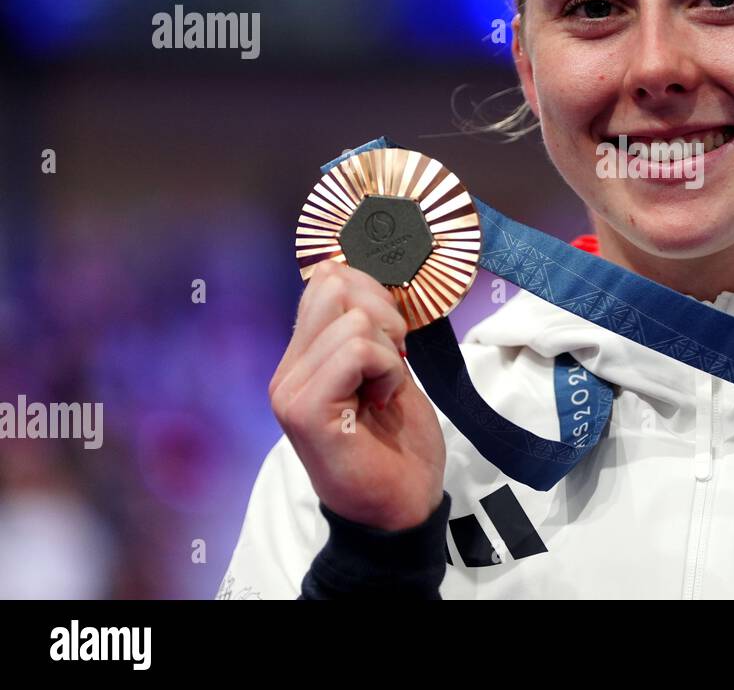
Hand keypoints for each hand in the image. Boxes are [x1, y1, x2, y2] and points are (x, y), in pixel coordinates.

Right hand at [269, 259, 445, 530]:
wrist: (401, 507)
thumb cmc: (397, 443)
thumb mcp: (384, 371)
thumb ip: (365, 329)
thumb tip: (357, 272)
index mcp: (302, 358)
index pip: (326, 279)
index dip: (374, 295)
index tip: (393, 339)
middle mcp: (287, 371)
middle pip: (335, 285)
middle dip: (383, 314)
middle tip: (392, 362)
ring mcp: (290, 390)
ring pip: (353, 320)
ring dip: (389, 353)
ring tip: (384, 389)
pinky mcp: (305, 410)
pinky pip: (358, 351)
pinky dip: (387, 370)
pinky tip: (383, 401)